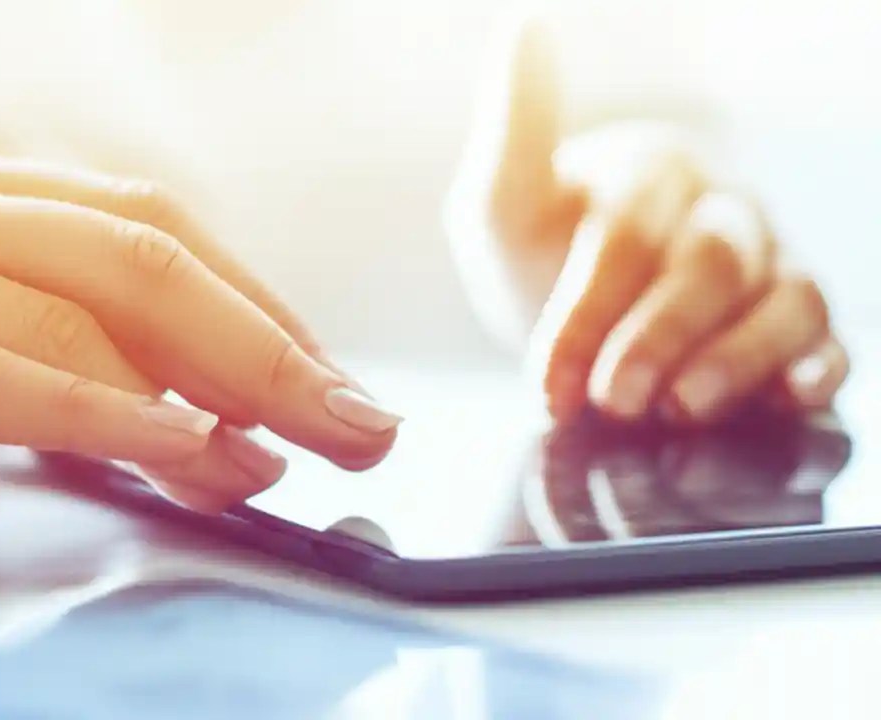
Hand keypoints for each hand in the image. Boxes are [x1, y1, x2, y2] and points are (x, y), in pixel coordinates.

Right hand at [0, 139, 400, 511]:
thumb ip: (12, 326)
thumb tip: (154, 404)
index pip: (145, 230)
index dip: (252, 306)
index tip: (322, 378)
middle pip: (143, 258)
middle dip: (267, 345)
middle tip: (357, 420)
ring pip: (79, 309)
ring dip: (205, 387)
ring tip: (290, 453)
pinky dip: (96, 411)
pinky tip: (176, 450)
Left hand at [447, 21, 847, 423]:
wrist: (582, 318)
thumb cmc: (542, 255)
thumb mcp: (504, 203)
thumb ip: (516, 126)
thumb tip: (527, 19)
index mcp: (656, 172)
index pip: (627, 232)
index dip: (586, 310)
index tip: (547, 380)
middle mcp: (725, 211)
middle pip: (711, 263)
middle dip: (659, 335)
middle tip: (612, 399)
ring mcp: (772, 267)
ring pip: (785, 299)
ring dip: (736, 357)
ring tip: (681, 409)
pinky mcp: (802, 329)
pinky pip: (831, 340)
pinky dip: (817, 367)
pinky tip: (791, 397)